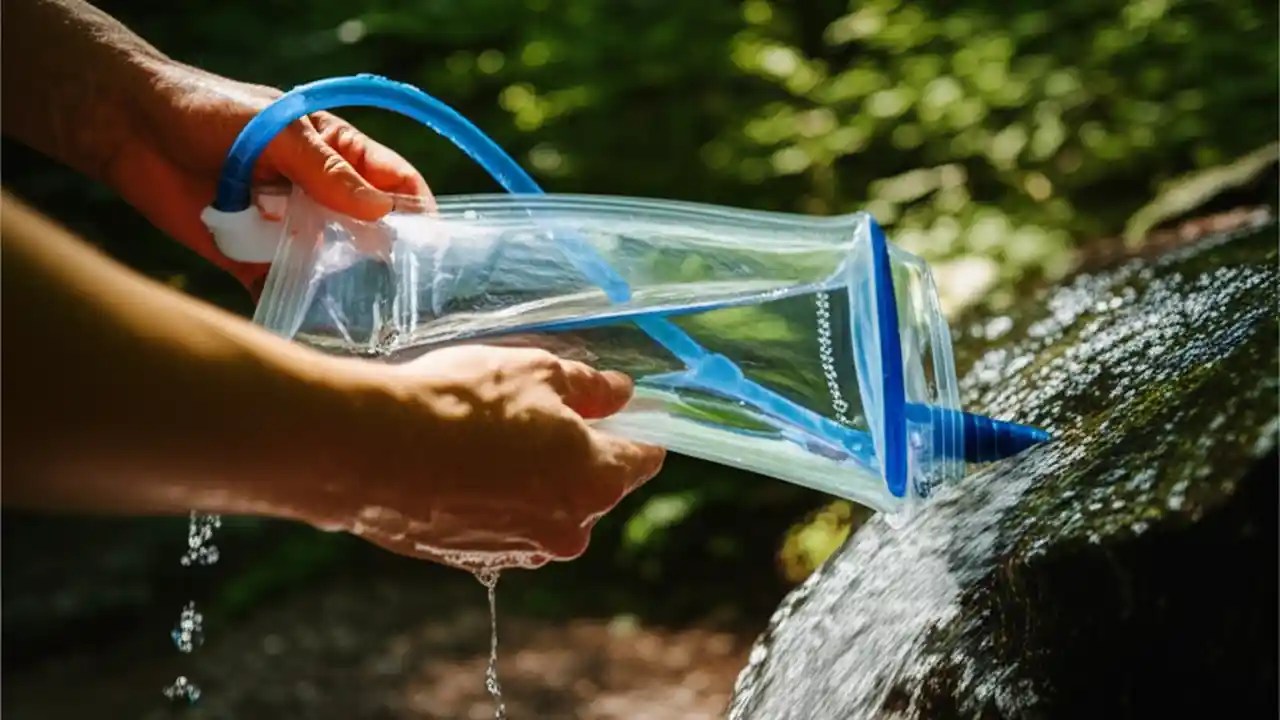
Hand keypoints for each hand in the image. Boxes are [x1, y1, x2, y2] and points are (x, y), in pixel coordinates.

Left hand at [107, 62, 431, 293]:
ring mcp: (288, 228)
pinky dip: (293, 306)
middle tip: (407, 292)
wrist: (129, 129)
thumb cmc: (209, 112)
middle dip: (387, 258)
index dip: (417, 211)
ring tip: (366, 316)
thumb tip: (381, 213)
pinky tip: (310, 325)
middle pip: (370, 231)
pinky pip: (283, 289)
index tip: (432, 245)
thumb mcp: (276, 131)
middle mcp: (320, 195)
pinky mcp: (251, 258)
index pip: (395, 183)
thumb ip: (326, 171)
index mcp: (337, 155)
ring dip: (344, 288)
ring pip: (332, 266)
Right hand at [303, 346, 665, 569]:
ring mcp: (520, 551)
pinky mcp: (474, 560)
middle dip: (574, 452)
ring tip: (485, 436)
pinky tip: (458, 465)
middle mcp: (569, 529)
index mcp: (597, 482)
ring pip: (545, 508)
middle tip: (534, 411)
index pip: (641, 459)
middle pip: (592, 486)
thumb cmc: (463, 403)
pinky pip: (500, 523)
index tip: (617, 411)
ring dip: (530, 478)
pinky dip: (491, 499)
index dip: (633, 430)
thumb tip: (619, 393)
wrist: (373, 451)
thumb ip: (588, 386)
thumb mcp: (537, 371)